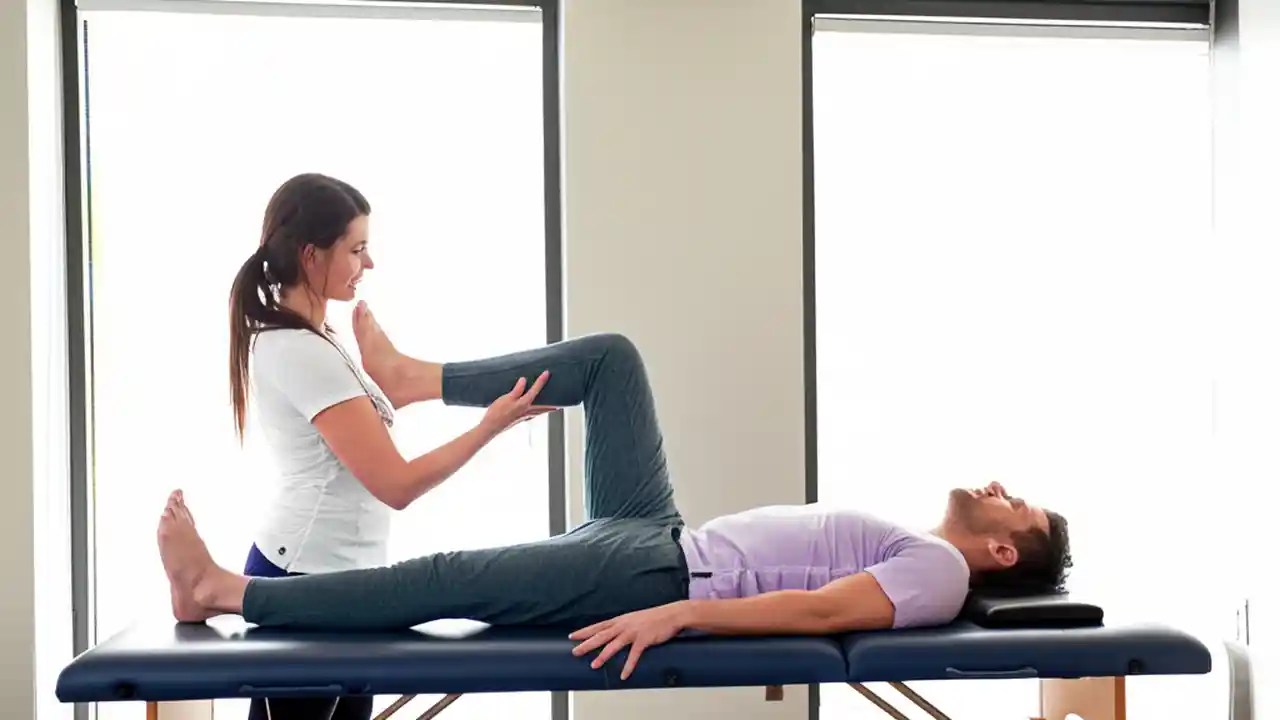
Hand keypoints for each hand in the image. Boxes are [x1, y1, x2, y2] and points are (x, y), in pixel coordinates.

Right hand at [481, 371, 553, 433]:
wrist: (491, 427)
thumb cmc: (497, 413)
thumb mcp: (506, 398)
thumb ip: (517, 389)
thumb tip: (524, 380)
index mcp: (524, 404)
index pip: (535, 390)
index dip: (541, 381)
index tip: (547, 373)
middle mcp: (526, 411)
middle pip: (543, 407)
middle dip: (552, 404)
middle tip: (560, 404)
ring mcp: (523, 417)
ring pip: (538, 412)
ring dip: (546, 410)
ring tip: (551, 408)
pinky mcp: (518, 420)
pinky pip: (532, 415)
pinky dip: (536, 413)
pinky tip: (533, 413)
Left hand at [568, 602, 690, 679]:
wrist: (672, 614)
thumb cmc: (655, 617)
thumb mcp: (635, 619)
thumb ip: (624, 625)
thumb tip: (614, 632)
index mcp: (621, 620)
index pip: (599, 626)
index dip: (585, 631)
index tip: (573, 636)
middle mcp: (624, 625)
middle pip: (602, 635)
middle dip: (587, 644)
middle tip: (575, 651)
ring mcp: (634, 632)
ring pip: (614, 645)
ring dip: (603, 656)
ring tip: (594, 665)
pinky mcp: (644, 640)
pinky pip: (634, 655)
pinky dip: (628, 666)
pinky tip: (623, 675)